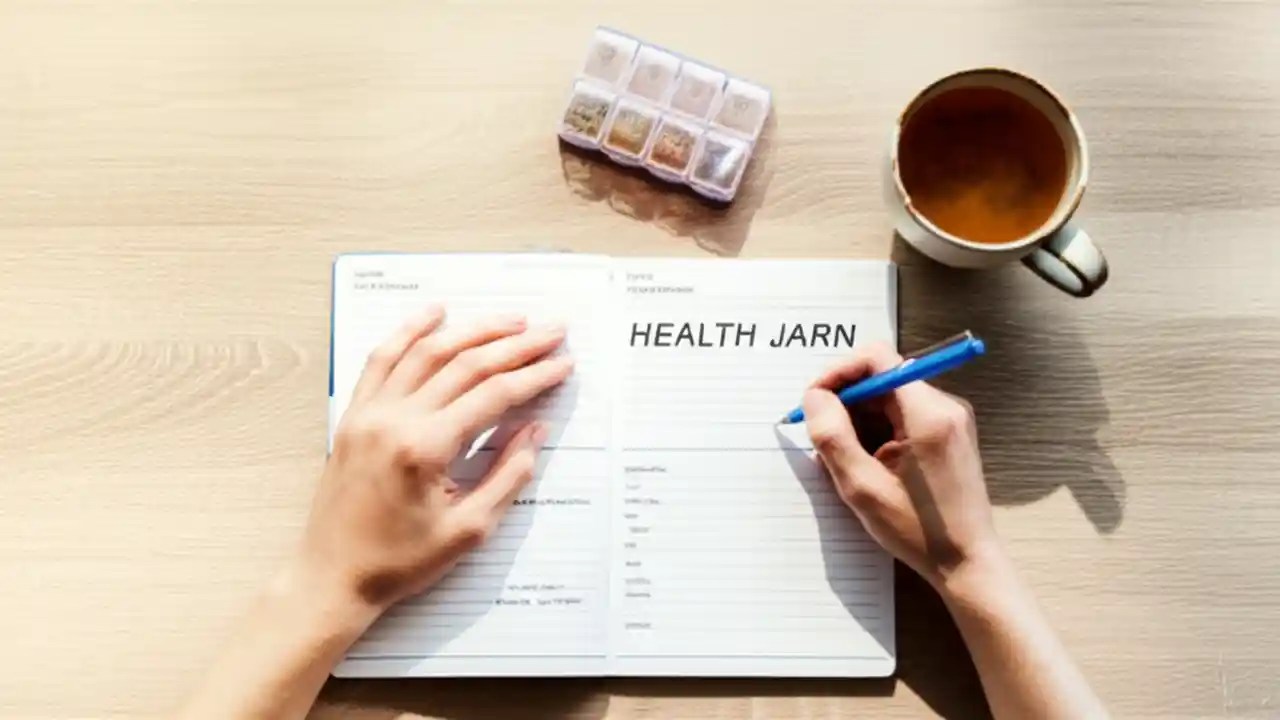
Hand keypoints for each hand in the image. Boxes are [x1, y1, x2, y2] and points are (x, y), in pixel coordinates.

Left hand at [294, 306, 572, 618]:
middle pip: (466, 364)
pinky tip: (435, 313)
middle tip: (551, 332)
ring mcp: (370, 413)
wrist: (332, 577)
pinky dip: (410, 331)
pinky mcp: (354, 416)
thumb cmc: (399, 562)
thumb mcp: (468, 530)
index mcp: (425, 448)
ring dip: (473, 330)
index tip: (563, 364)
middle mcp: (395, 419)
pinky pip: (382, 359)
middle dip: (515, 345)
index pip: (493, 395)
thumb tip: (535, 430)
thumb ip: (507, 475)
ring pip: (427, 352)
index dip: (534, 376)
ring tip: (511, 319)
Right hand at [803, 342, 1000, 589]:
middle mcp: (945, 406)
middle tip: (822, 440)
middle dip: (846, 403)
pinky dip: (877, 432)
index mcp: (929, 414)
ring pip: (889, 398)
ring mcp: (950, 419)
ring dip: (859, 421)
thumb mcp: (862, 487)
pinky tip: (866, 466)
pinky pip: (902, 416)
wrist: (967, 562)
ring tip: (843, 461)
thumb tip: (815, 397)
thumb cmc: (918, 531)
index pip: (877, 359)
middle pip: (882, 377)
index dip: (839, 373)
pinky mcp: (948, 434)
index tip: (814, 402)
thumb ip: (832, 437)